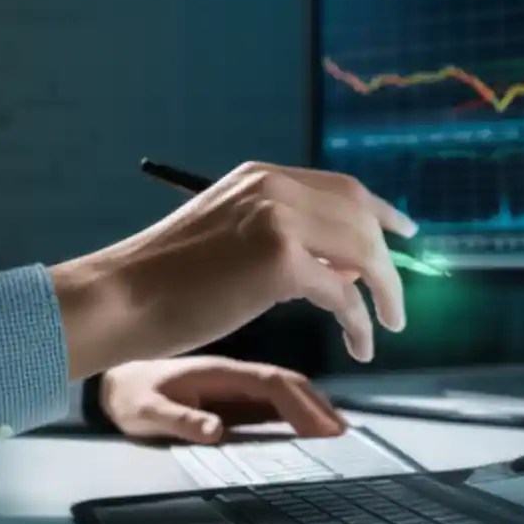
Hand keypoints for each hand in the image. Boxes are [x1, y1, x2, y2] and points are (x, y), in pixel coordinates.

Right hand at [48, 161, 417, 380]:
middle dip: (389, 263)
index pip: (342, 187)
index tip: (404, 232)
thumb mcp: (229, 242)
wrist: (119, 297)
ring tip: (390, 326)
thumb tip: (344, 268)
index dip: (379, 212)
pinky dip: (359, 324)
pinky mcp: (279, 262)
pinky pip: (343, 295)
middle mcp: (273, 189)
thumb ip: (284, 243)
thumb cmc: (164, 282)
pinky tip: (360, 345)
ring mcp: (278, 220)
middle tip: (398, 303)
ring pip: (362, 252)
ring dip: (386, 293)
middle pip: (361, 217)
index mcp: (260, 178)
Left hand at [100, 356, 345, 443]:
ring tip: (338, 432)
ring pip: (285, 389)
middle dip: (319, 405)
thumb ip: (179, 420)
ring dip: (314, 406)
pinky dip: (298, 410)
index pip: (272, 384)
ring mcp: (236, 383)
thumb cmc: (130, 397)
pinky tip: (311, 426)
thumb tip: (215, 431)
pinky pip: (274, 399)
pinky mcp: (235, 394)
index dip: (301, 405)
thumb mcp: (145, 412)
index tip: (323, 430)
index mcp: (220, 372)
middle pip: (288, 382)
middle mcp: (234, 374)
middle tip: (345, 435)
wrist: (115, 381)